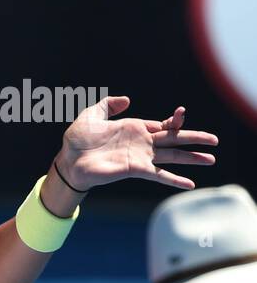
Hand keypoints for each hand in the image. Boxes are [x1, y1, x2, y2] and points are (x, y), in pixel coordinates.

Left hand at [55, 97, 217, 190]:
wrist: (68, 160)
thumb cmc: (78, 140)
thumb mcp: (92, 114)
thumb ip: (109, 105)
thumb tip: (127, 99)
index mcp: (134, 129)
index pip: (161, 126)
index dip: (174, 121)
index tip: (181, 113)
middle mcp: (141, 144)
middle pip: (174, 140)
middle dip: (194, 139)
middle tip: (215, 140)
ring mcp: (140, 157)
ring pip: (172, 156)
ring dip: (192, 158)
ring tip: (211, 158)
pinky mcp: (135, 170)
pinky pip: (159, 175)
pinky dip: (174, 179)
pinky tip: (190, 183)